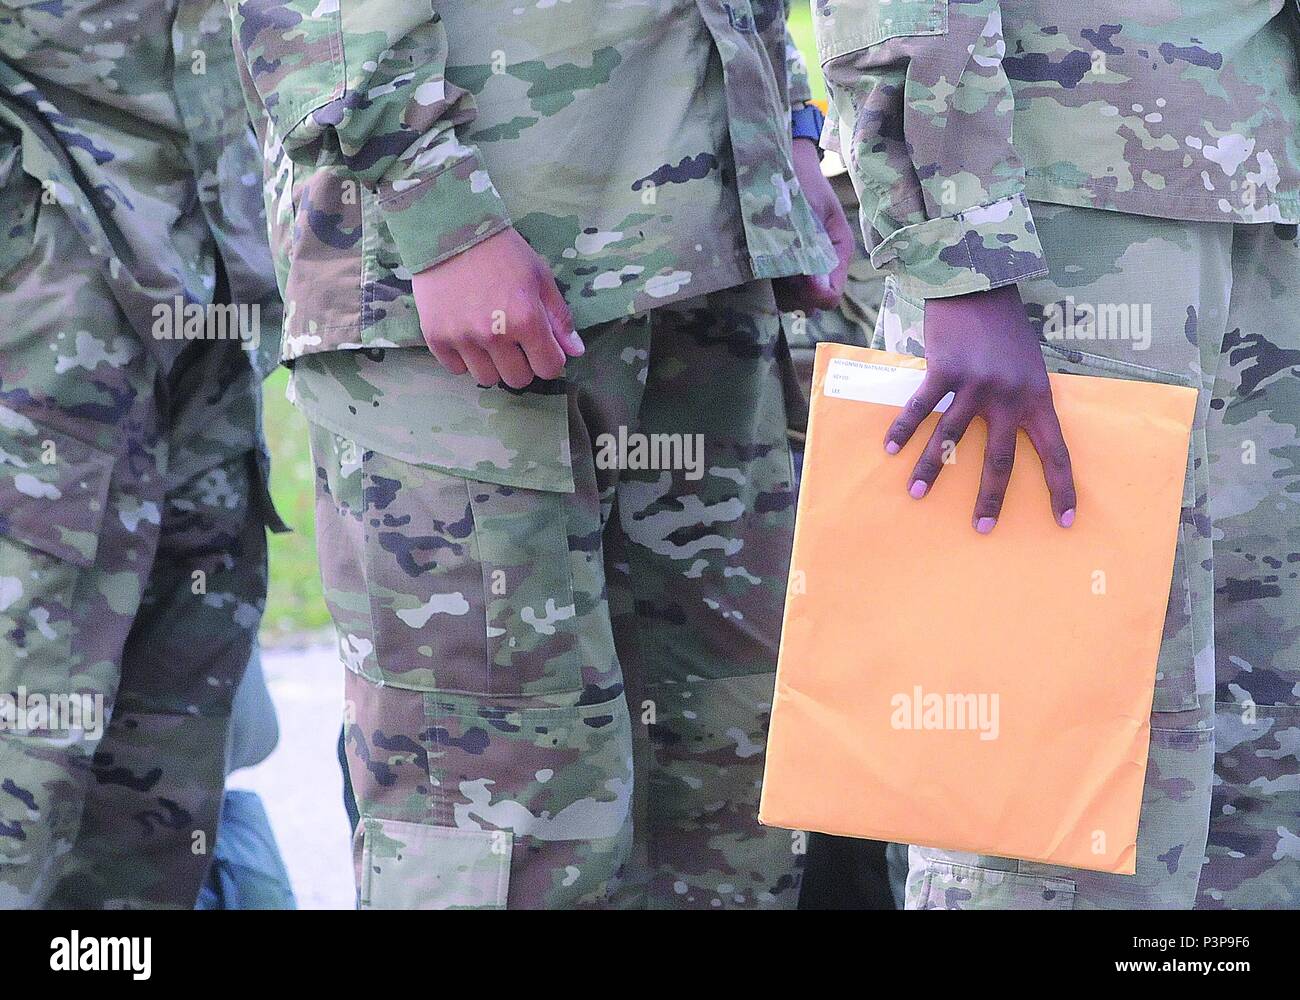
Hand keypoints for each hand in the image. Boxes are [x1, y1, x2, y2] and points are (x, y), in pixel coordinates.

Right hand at [412, 227, 583, 387]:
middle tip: (515, 342)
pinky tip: (466, 335)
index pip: (549, 369)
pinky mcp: (436, 337)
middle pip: (518, 380)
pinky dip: (464, 359)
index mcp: (526, 319)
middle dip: (523, 364)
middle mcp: (494, 334)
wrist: (449, 229)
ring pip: (487, 379)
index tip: (543, 347)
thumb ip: (559, 318)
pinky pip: (456, 369)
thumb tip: (576, 352)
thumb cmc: (502, 252)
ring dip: (493, 365)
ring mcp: (462, 338)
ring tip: (489, 339)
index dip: (550, 359)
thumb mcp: (540, 277)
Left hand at [773, 137, 853, 313]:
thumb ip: (816, 250)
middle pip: (810, 303)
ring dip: (776, 292)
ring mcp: (800, 268)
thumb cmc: (799, 180)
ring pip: (791, 300)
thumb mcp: (813, 213)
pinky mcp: (778, 266)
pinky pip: (775, 290)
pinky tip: (753, 270)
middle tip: (773, 272)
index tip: (793, 279)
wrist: (778, 160)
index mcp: (838, 252)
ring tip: (761, 267)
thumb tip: (821, 294)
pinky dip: (765, 286)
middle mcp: (821, 266)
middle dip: (792, 295)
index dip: (811, 295)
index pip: (830, 295)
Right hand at [884, 284, 1075, 532]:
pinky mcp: (944, 370)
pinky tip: (891, 449)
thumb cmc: (1005, 329)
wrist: (979, 286)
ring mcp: (976, 384)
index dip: (1061, 488)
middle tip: (982, 527)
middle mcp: (1009, 396)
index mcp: (1037, 397)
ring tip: (916, 494)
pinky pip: (921, 408)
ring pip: (951, 439)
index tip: (1064, 521)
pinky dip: (904, 429)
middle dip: (991, 497)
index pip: (1056, 451)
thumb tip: (1013, 434)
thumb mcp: (1029, 366)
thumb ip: (1023, 400)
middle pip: (1002, 459)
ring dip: (931, 469)